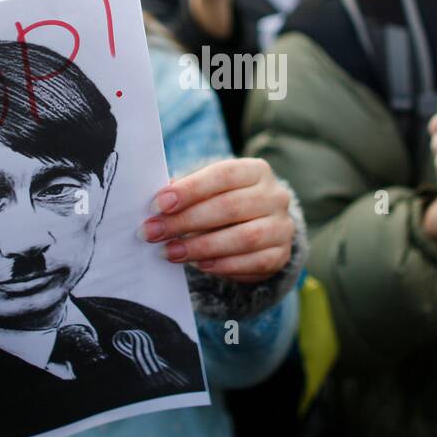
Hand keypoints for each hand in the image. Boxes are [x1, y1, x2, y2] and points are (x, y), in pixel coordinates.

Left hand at [141, 158, 293, 283]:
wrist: (260, 230)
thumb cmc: (223, 203)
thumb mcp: (208, 191)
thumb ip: (186, 192)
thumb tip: (157, 202)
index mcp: (257, 170)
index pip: (223, 174)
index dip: (190, 189)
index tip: (159, 204)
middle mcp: (276, 196)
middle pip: (230, 207)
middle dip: (186, 221)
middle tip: (154, 232)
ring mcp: (282, 227)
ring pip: (244, 238)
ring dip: (201, 247)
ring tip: (170, 252)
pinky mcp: (281, 255)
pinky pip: (253, 263)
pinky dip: (223, 265)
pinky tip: (199, 264)